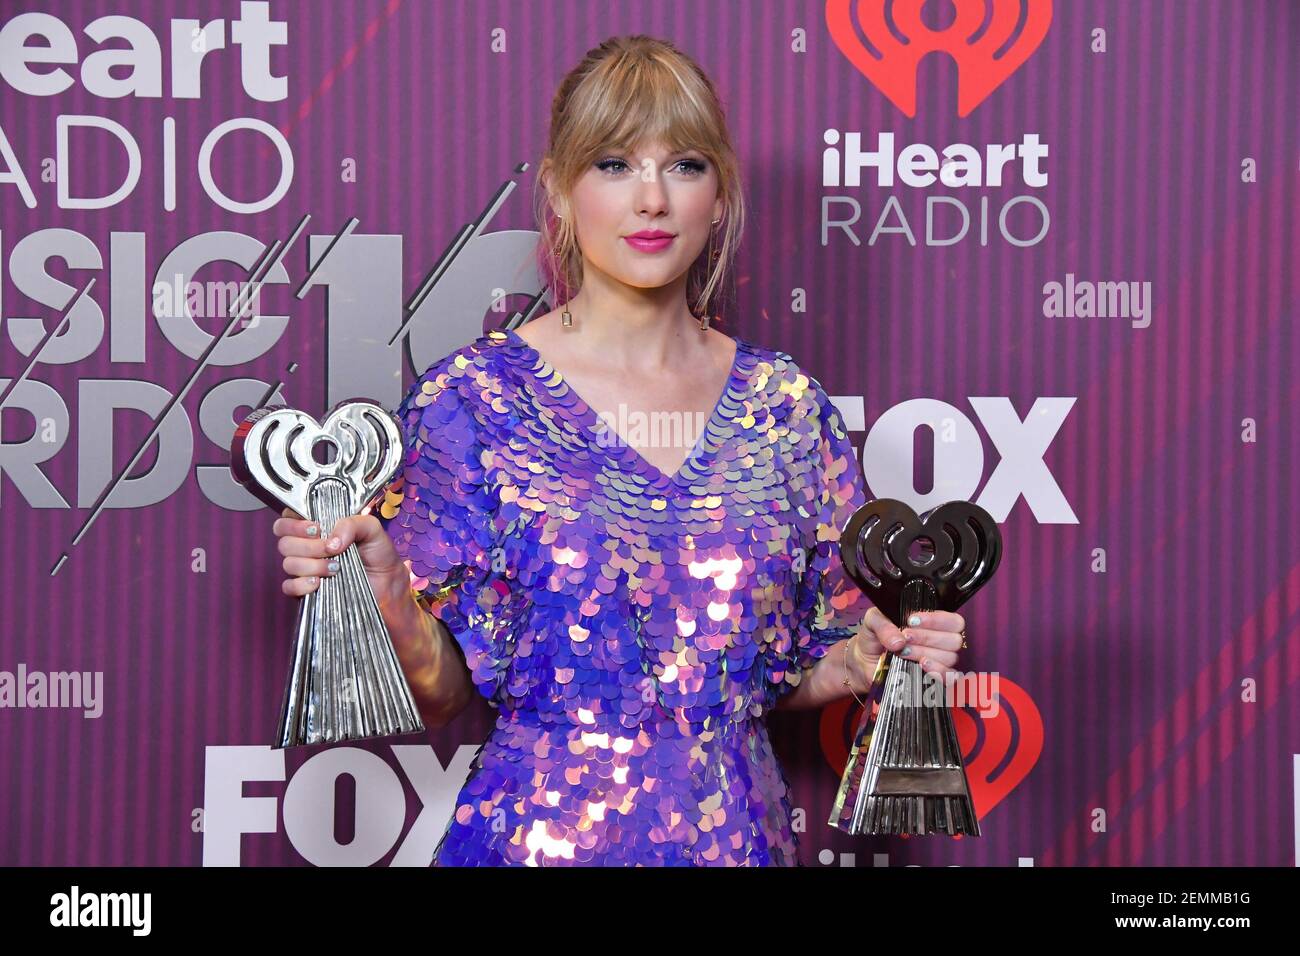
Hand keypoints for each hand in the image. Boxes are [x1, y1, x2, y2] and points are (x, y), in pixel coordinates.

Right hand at [273, 506, 410, 605]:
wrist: (388, 585)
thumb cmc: (379, 554)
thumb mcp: (371, 528)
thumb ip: (351, 523)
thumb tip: (331, 540)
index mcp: (318, 527)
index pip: (288, 518)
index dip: (294, 522)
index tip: (316, 527)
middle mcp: (307, 547)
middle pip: (285, 542)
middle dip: (308, 546)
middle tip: (332, 549)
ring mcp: (305, 569)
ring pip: (289, 564)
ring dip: (312, 565)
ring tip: (336, 567)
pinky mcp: (306, 590)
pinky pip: (289, 587)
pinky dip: (303, 584)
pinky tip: (320, 583)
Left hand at [862, 605, 965, 678]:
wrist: (864, 661)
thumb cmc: (874, 638)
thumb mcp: (873, 621)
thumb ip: (883, 624)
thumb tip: (899, 641)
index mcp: (932, 624)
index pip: (953, 621)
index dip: (937, 620)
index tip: (913, 621)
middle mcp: (940, 642)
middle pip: (953, 640)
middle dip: (927, 637)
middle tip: (906, 636)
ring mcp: (939, 662)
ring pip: (949, 657)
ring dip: (925, 653)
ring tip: (904, 652)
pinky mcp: (934, 679)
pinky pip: (949, 677)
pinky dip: (938, 671)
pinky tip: (922, 665)